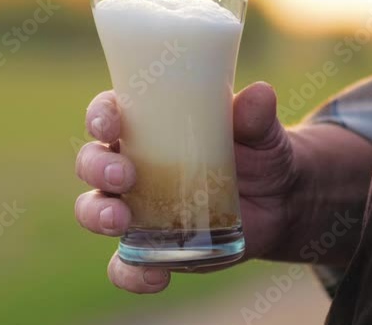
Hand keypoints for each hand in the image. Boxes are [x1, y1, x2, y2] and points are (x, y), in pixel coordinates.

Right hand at [74, 82, 299, 293]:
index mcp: (148, 124)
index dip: (101, 116)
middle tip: (124, 175)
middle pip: (92, 161)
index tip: (112, 125)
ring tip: (121, 220)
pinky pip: (125, 264)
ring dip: (98, 214)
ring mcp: (137, 208)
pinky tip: (155, 276)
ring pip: (95, 209)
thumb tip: (260, 95)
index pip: (108, 112)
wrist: (279, 202)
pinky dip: (130, 273)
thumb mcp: (262, 132)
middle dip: (97, 167)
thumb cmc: (259, 152)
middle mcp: (132, 163)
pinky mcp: (150, 247)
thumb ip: (257, 116)